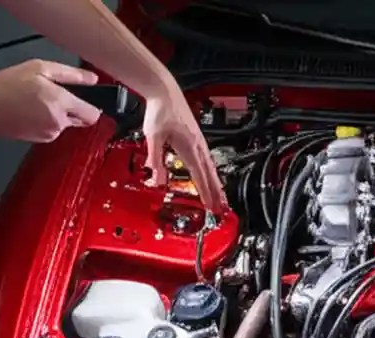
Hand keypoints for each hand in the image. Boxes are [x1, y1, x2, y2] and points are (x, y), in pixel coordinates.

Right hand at [0, 59, 101, 142]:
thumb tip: (94, 79)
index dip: (91, 106)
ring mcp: (49, 134)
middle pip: (81, 120)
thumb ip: (70, 75)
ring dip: (58, 115)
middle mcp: (58, 122)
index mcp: (60, 103)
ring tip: (36, 103)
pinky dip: (47, 123)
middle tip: (51, 96)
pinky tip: (30, 113)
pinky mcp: (40, 141)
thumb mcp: (38, 69)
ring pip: (66, 125)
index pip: (93, 115)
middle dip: (73, 110)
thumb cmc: (7, 84)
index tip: (82, 99)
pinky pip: (53, 130)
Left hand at [140, 83, 226, 212]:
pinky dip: (212, 172)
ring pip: (211, 168)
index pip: (199, 175)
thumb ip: (155, 157)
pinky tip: (211, 176)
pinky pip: (207, 160)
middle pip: (209, 174)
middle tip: (221, 208)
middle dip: (216, 192)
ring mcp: (199, 142)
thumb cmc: (160, 110)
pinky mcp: (196, 138)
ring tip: (221, 197)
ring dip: (216, 184)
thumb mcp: (153, 136)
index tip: (210, 206)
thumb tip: (156, 176)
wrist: (164, 91)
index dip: (205, 192)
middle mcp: (198, 145)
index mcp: (189, 147)